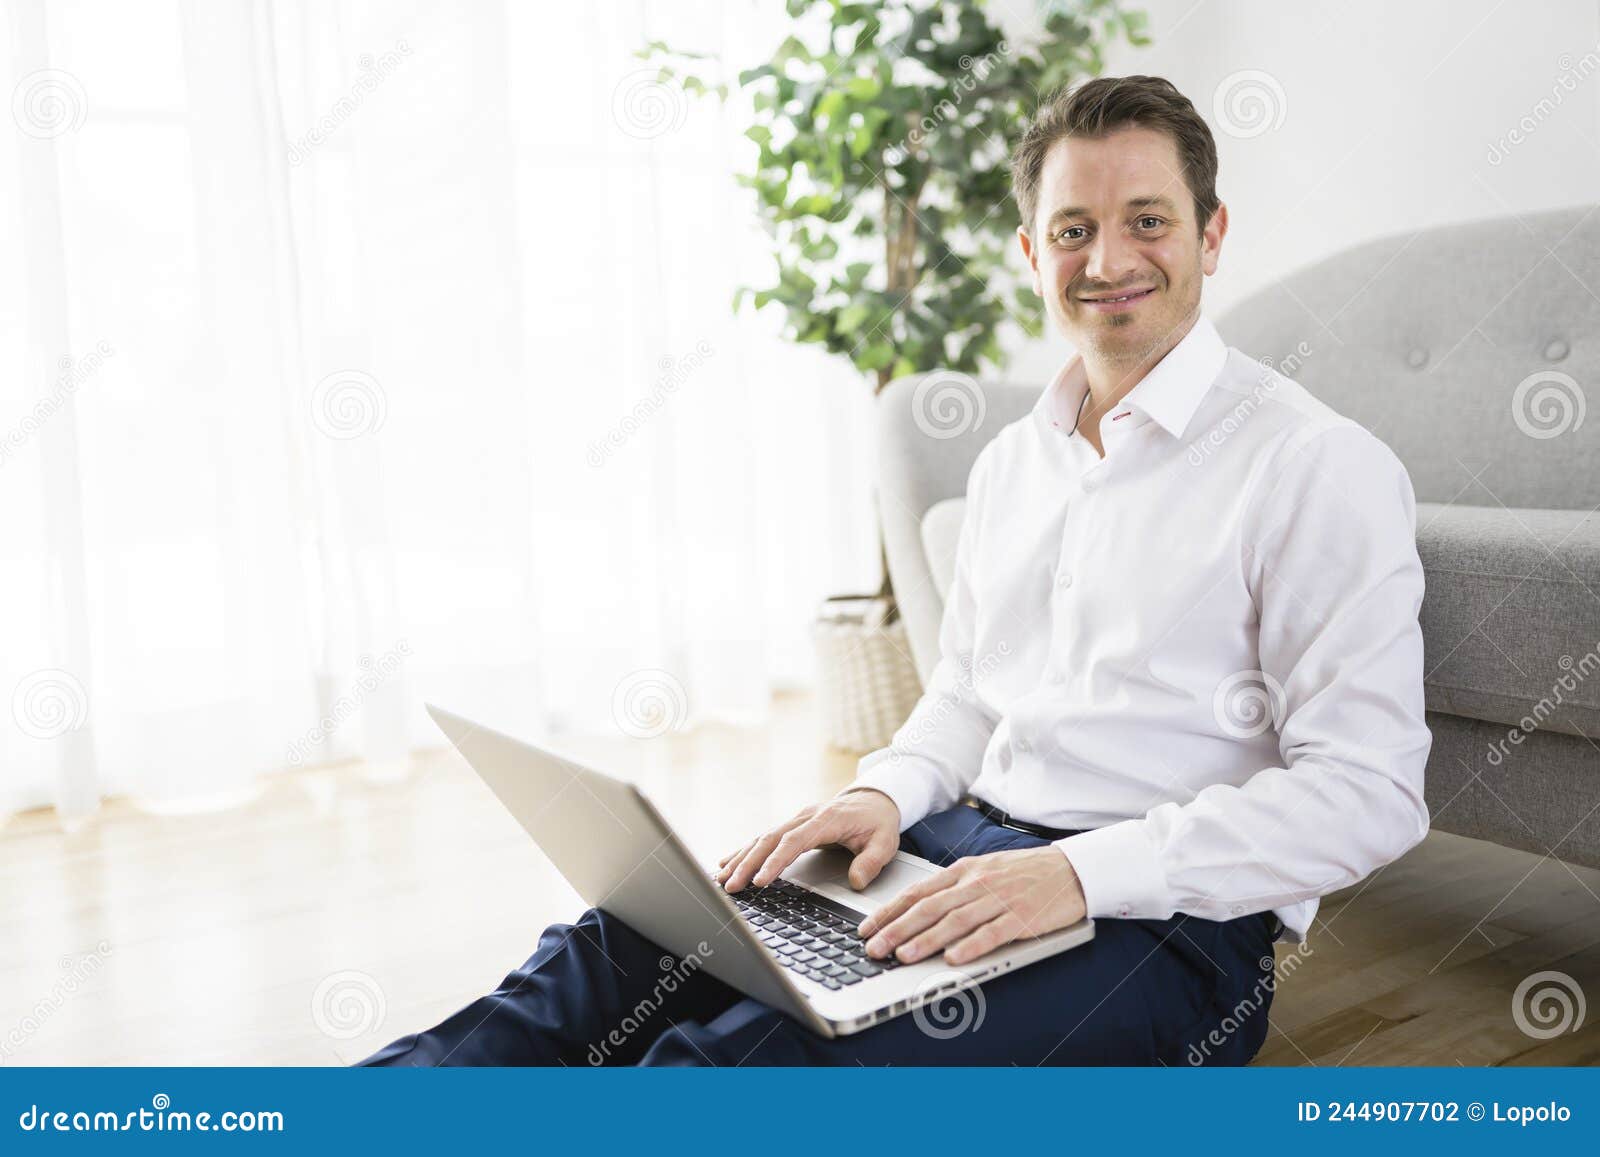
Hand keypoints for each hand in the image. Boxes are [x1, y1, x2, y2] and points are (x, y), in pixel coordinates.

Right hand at [717, 788, 900, 892]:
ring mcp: (797, 819)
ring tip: (722, 879)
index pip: (794, 841)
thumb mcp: (885, 842)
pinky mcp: (792, 825)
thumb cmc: (878, 822)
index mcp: (826, 819)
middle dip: (748, 863)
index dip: (775, 861)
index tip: (760, 880)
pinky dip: (745, 851)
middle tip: (732, 885)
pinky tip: (727, 863)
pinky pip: (764, 838)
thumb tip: (856, 881)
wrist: (876, 799)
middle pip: (770, 839)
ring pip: (762, 838)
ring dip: (741, 858)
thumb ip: (871, 862)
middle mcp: (806, 816)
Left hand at [857, 845, 1085, 965]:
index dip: (888, 911)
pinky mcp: (1021, 918)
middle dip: (896, 929)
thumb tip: (917, 911)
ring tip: (903, 956)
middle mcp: (976, 884)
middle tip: (873, 948)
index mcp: (963, 871)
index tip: (866, 928)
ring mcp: (999, 900)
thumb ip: (953, 889)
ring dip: (926, 940)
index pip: (917, 891)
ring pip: (955, 921)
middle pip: (929, 907)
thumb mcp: (984, 871)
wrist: (1071, 870)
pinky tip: (953, 958)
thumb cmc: (1024, 873)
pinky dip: (970, 946)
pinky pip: (992, 933)